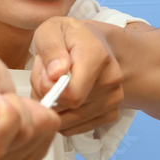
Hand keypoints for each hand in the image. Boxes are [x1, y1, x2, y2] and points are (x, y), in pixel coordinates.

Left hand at [29, 17, 125, 135]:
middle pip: (69, 109)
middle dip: (48, 98)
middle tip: (47, 78)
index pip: (72, 94)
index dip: (48, 89)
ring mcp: (114, 98)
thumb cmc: (68, 37)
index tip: (44, 73)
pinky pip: (75, 129)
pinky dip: (64, 118)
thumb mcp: (50, 30)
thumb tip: (56, 74)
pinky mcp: (112, 113)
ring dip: (55, 109)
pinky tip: (65, 99)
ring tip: (55, 86)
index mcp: (97, 56)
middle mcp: (111, 79)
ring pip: (70, 122)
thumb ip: (50, 49)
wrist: (93, 43)